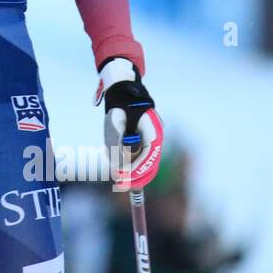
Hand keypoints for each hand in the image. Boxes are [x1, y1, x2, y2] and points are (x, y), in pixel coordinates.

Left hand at [97, 57, 163, 190]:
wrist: (122, 87)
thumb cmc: (119, 102)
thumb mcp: (115, 122)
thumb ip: (118, 143)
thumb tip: (120, 165)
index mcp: (153, 128)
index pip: (149, 153)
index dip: (138, 168)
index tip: (125, 177)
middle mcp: (157, 133)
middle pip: (152, 160)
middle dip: (138, 175)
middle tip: (122, 185)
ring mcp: (153, 135)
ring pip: (148, 160)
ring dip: (135, 171)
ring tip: (120, 180)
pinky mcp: (146, 137)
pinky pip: (143, 155)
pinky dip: (134, 164)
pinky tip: (122, 170)